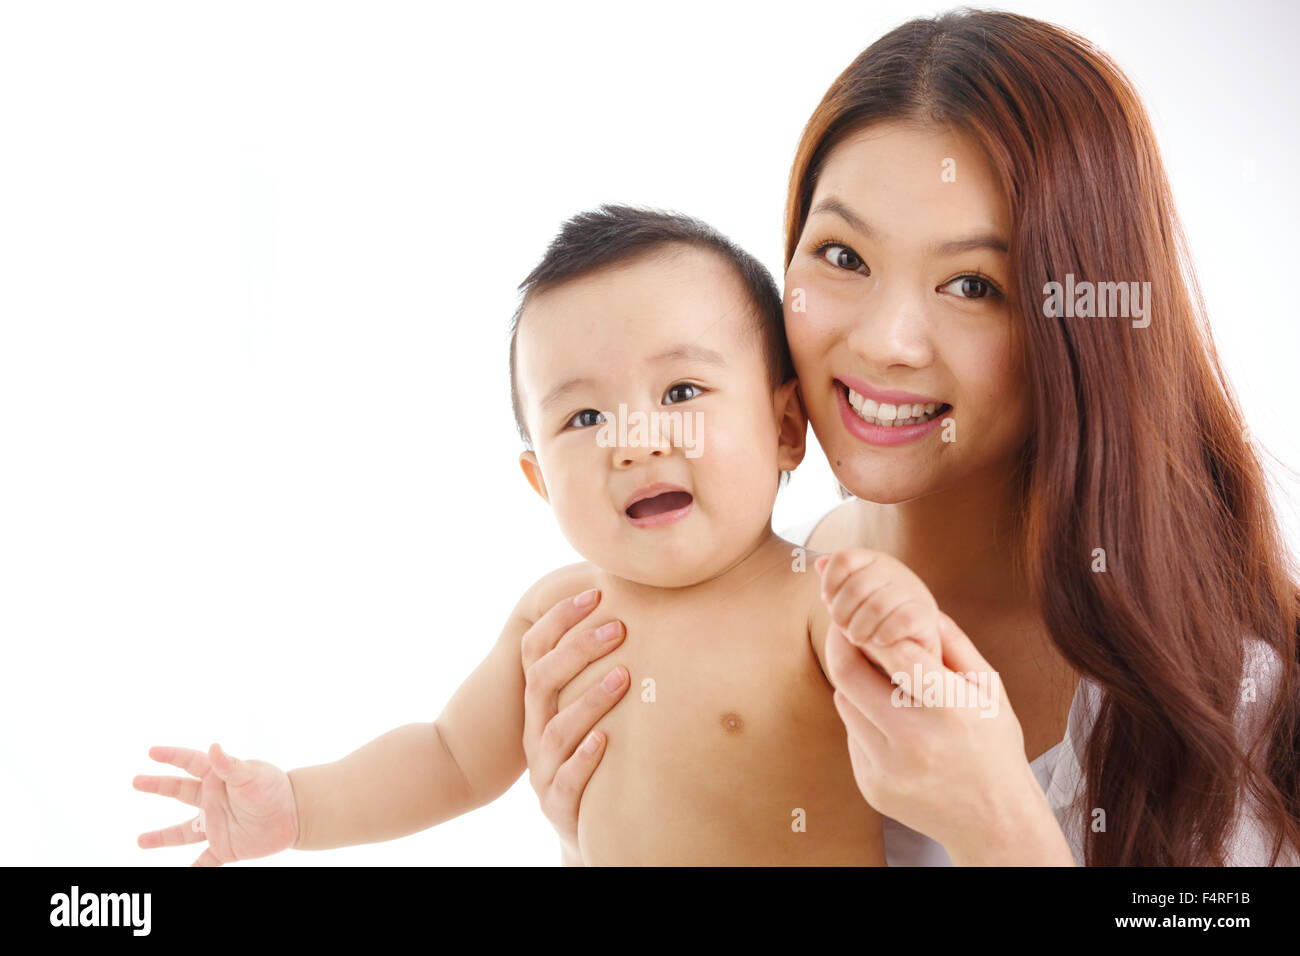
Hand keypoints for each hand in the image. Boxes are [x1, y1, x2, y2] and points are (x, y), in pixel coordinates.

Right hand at [133, 743, 298, 866]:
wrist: (296, 815)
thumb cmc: (274, 789)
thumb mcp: (251, 775)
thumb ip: (230, 765)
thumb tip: (213, 747)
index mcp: (218, 778)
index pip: (190, 763)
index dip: (171, 756)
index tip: (152, 752)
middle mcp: (213, 800)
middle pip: (180, 791)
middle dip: (158, 786)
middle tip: (136, 781)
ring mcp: (216, 824)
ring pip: (183, 832)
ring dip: (162, 837)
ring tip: (140, 841)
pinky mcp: (225, 846)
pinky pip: (204, 862)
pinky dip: (194, 870)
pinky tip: (183, 876)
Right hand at [520, 588, 628, 863]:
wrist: (586, 825)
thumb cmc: (594, 754)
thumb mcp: (585, 710)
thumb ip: (597, 668)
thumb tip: (627, 605)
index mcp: (538, 704)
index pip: (535, 651)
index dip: (560, 619)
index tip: (594, 592)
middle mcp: (534, 732)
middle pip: (543, 681)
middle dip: (579, 651)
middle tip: (618, 627)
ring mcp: (543, 770)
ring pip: (556, 730)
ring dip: (590, 700)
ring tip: (624, 676)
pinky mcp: (558, 805)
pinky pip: (568, 781)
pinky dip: (585, 758)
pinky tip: (606, 740)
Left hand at [815, 550, 940, 655]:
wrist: (911, 635)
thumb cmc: (872, 613)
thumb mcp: (851, 595)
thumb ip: (834, 580)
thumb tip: (819, 563)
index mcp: (872, 560)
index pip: (844, 559)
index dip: (829, 581)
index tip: (826, 599)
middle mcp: (893, 570)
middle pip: (856, 587)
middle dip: (841, 612)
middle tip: (842, 627)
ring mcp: (912, 590)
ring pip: (877, 607)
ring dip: (859, 628)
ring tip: (856, 638)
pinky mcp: (926, 613)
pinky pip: (901, 621)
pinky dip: (884, 634)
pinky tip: (878, 640)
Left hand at [815, 554, 1073, 864]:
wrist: (994, 825)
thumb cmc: (995, 748)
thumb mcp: (990, 689)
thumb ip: (954, 642)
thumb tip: (918, 603)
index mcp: (950, 709)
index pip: (893, 649)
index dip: (870, 624)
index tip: (860, 610)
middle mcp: (914, 739)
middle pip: (848, 673)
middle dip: (841, 642)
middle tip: (844, 628)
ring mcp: (887, 766)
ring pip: (844, 703)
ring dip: (853, 683)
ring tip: (877, 680)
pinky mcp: (870, 785)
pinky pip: (852, 735)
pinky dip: (864, 721)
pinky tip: (890, 725)